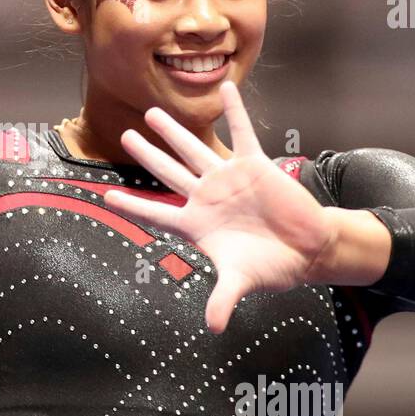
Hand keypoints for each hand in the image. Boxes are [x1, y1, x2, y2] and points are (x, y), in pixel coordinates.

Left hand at [102, 80, 338, 333]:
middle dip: (147, 154)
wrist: (308, 249)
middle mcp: (207, 197)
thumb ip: (223, 300)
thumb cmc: (271, 266)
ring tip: (152, 113)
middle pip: (168, 172)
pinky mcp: (255, 165)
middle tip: (125, 135)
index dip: (131, 205)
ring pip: (195, 149)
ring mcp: (228, 179)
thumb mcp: (241, 281)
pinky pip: (242, 132)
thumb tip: (214, 328)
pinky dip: (235, 110)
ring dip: (175, 131)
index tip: (106, 195)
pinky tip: (226, 88)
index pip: (155, 214)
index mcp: (196, 224)